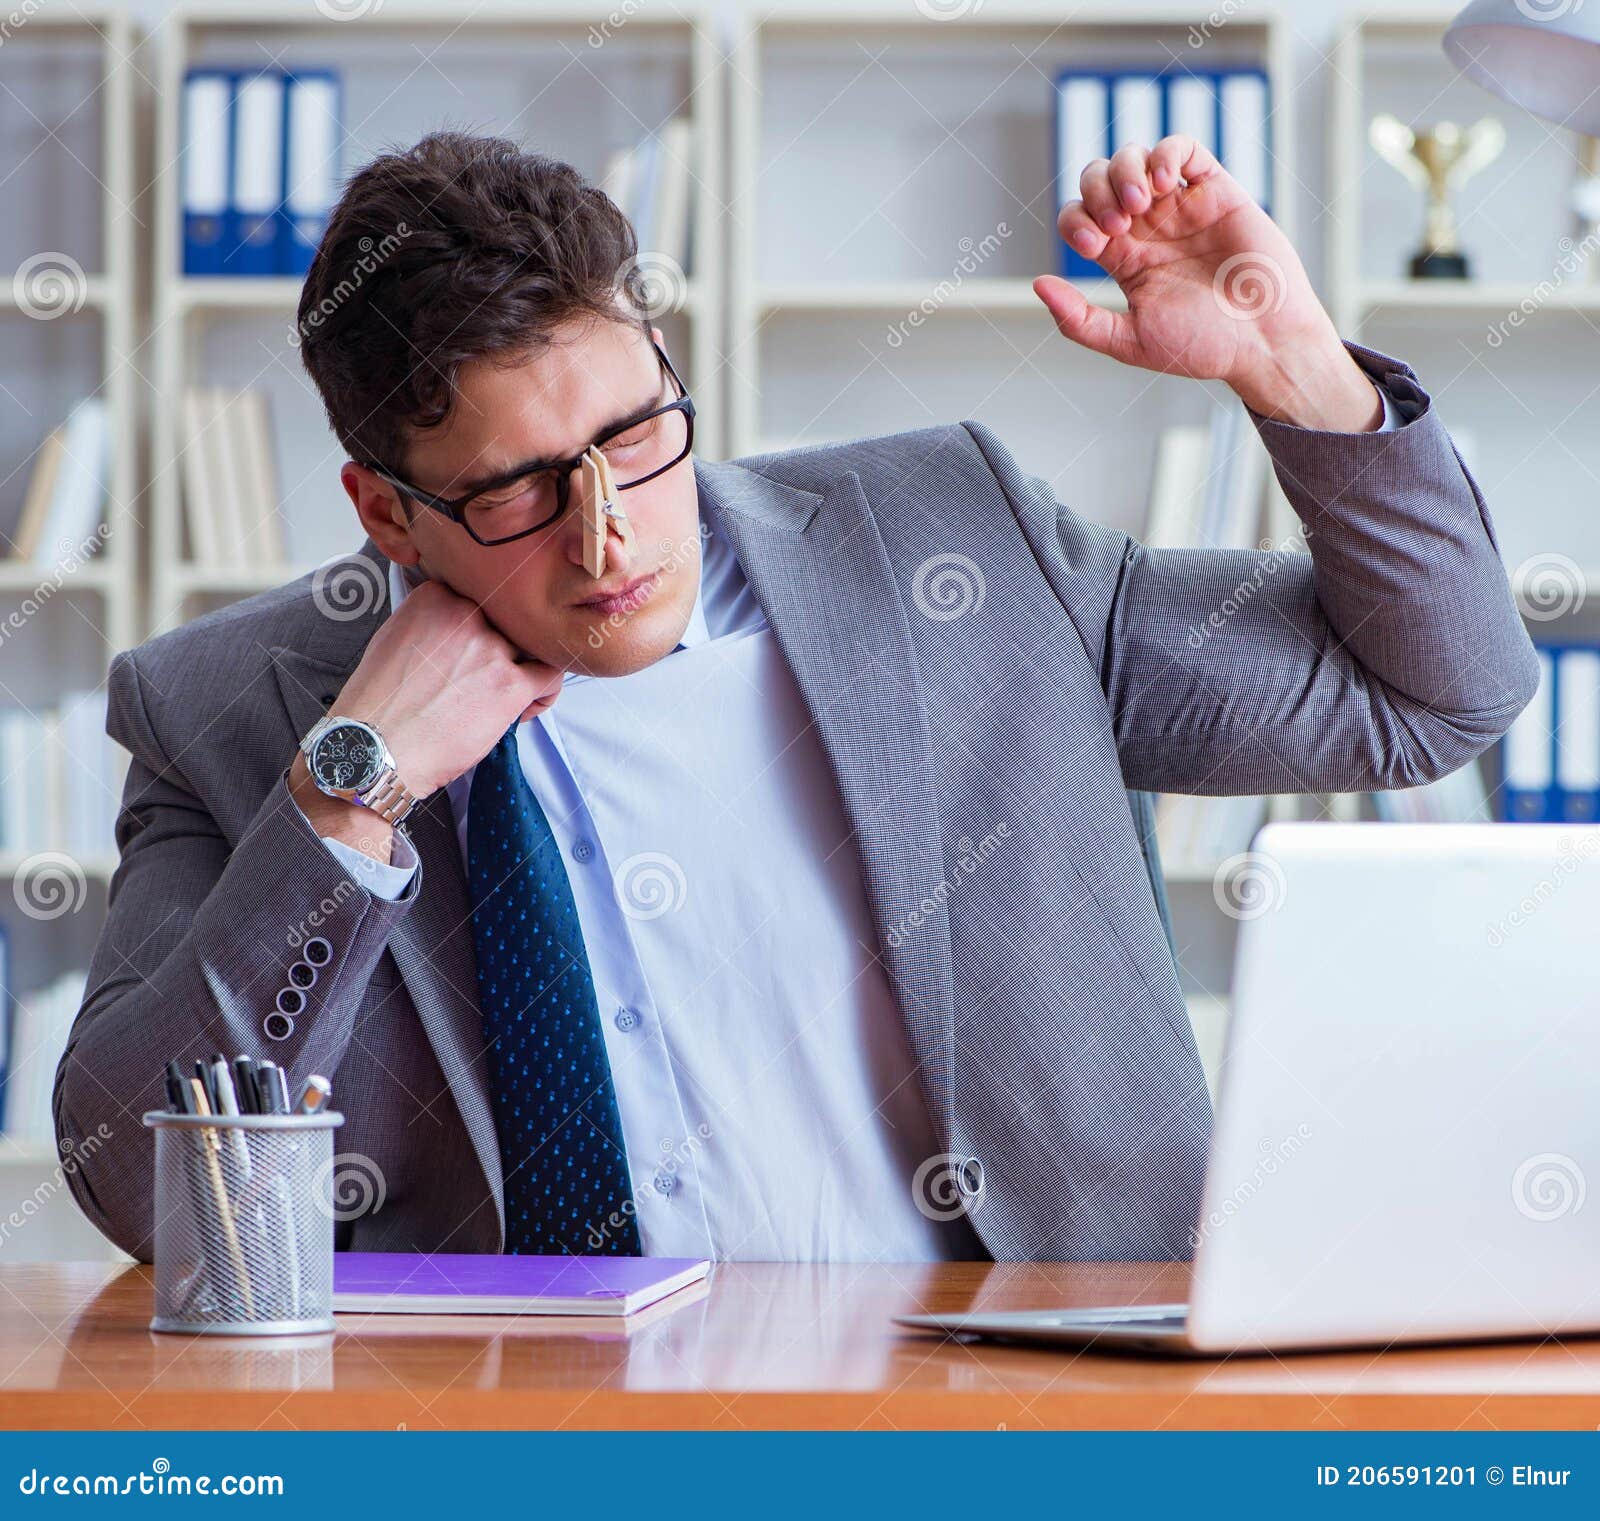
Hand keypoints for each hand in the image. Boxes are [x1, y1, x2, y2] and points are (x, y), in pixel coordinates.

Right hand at [320, 578, 562, 799]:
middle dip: (504, 650)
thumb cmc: (379, 704)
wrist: (375, 747)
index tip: (472, 654)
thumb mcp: (393, 638)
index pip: (482, 599)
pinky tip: (523, 710)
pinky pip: (551, 675)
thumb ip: (430, 621)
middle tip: (488, 678)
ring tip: (506, 698)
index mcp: (435, 598)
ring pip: (533, 647)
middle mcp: (465, 615)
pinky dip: (545, 693)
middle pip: (508, 623)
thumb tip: (455, 628)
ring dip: (525, 671)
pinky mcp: (509, 684)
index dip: (484, 628)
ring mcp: (489, 648)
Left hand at [1035, 136, 1381, 432]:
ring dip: (1125, 172)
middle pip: (1100, 179)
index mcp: (1124, 258)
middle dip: (1097, 191)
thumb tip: (1038, 284)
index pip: (1080, 218)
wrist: (1261, 340)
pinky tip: (1164, 181)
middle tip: (1118, 225)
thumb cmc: (1202, 346)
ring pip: (1135, 158)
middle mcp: (1148, 227)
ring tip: (1140, 205)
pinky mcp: (1216, 190)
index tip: (1094, 246)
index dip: (1076, 221)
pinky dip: (1165, 153)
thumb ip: (1078, 320)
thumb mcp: (1129, 341)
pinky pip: (1184, 149)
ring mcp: (1180, 206)